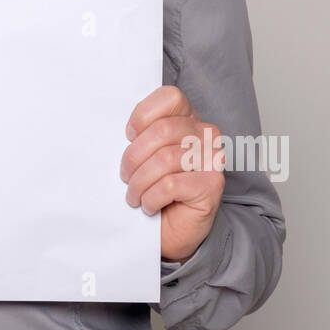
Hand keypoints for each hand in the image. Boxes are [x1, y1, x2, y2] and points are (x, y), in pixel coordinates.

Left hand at [119, 85, 223, 262]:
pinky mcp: (212, 185)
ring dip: (140, 182)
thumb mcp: (143, 154)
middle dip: (134, 157)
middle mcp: (206, 134)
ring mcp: (213, 159)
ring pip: (164, 159)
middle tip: (126, 176)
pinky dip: (151, 198)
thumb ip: (140, 134)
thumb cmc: (154, 188)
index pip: (170, 97)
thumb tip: (116, 130)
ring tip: (134, 195)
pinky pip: (170, 184)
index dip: (143, 116)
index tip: (130, 137)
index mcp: (188, 119)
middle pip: (162, 130)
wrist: (170, 231)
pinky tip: (149, 205)